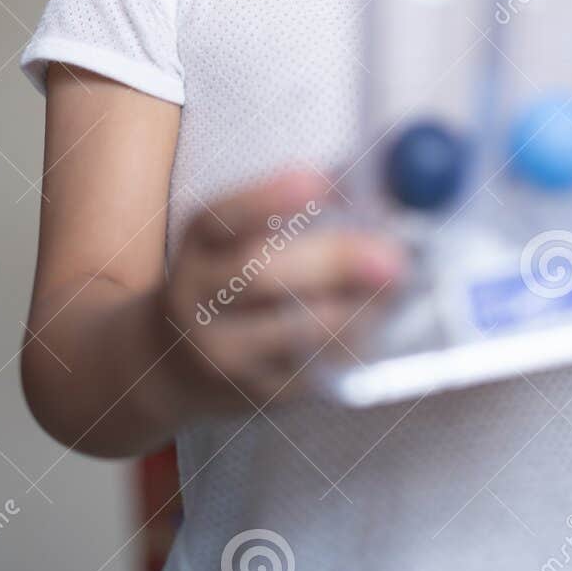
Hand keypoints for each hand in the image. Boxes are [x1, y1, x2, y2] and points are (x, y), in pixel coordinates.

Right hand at [156, 168, 403, 410]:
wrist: (173, 367)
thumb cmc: (223, 282)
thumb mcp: (228, 241)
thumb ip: (279, 212)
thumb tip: (357, 175)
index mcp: (197, 248)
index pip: (222, 219)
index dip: (268, 198)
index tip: (319, 179)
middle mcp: (200, 302)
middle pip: (261, 276)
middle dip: (333, 261)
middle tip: (391, 254)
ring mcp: (227, 355)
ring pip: (298, 331)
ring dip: (358, 306)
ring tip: (398, 283)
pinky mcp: (261, 395)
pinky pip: (318, 367)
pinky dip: (356, 340)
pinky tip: (379, 316)